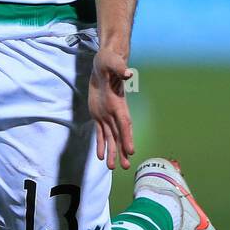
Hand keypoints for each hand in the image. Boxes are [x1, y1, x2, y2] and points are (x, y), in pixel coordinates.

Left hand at [88, 47, 134, 169]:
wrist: (105, 63)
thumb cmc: (109, 61)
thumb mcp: (112, 63)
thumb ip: (119, 69)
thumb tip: (128, 74)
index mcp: (119, 103)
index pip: (125, 123)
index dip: (128, 137)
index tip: (131, 151)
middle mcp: (115, 112)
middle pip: (120, 135)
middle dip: (122, 151)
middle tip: (126, 167)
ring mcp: (107, 115)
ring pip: (110, 137)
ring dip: (112, 152)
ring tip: (112, 168)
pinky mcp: (99, 114)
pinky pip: (100, 133)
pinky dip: (101, 144)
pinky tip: (101, 157)